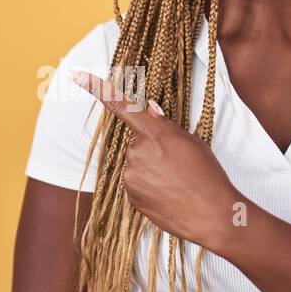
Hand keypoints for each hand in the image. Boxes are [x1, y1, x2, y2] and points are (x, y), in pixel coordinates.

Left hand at [71, 69, 242, 251]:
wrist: (212, 216)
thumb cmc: (208, 176)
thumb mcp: (192, 142)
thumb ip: (164, 125)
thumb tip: (148, 109)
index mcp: (155, 134)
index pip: (122, 106)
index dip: (98, 88)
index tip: (78, 75)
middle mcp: (137, 153)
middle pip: (138, 143)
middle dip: (153, 150)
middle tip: (178, 164)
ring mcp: (131, 176)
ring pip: (137, 165)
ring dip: (152, 170)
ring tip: (177, 182)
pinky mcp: (130, 197)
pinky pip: (136, 184)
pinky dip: (150, 187)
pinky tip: (169, 194)